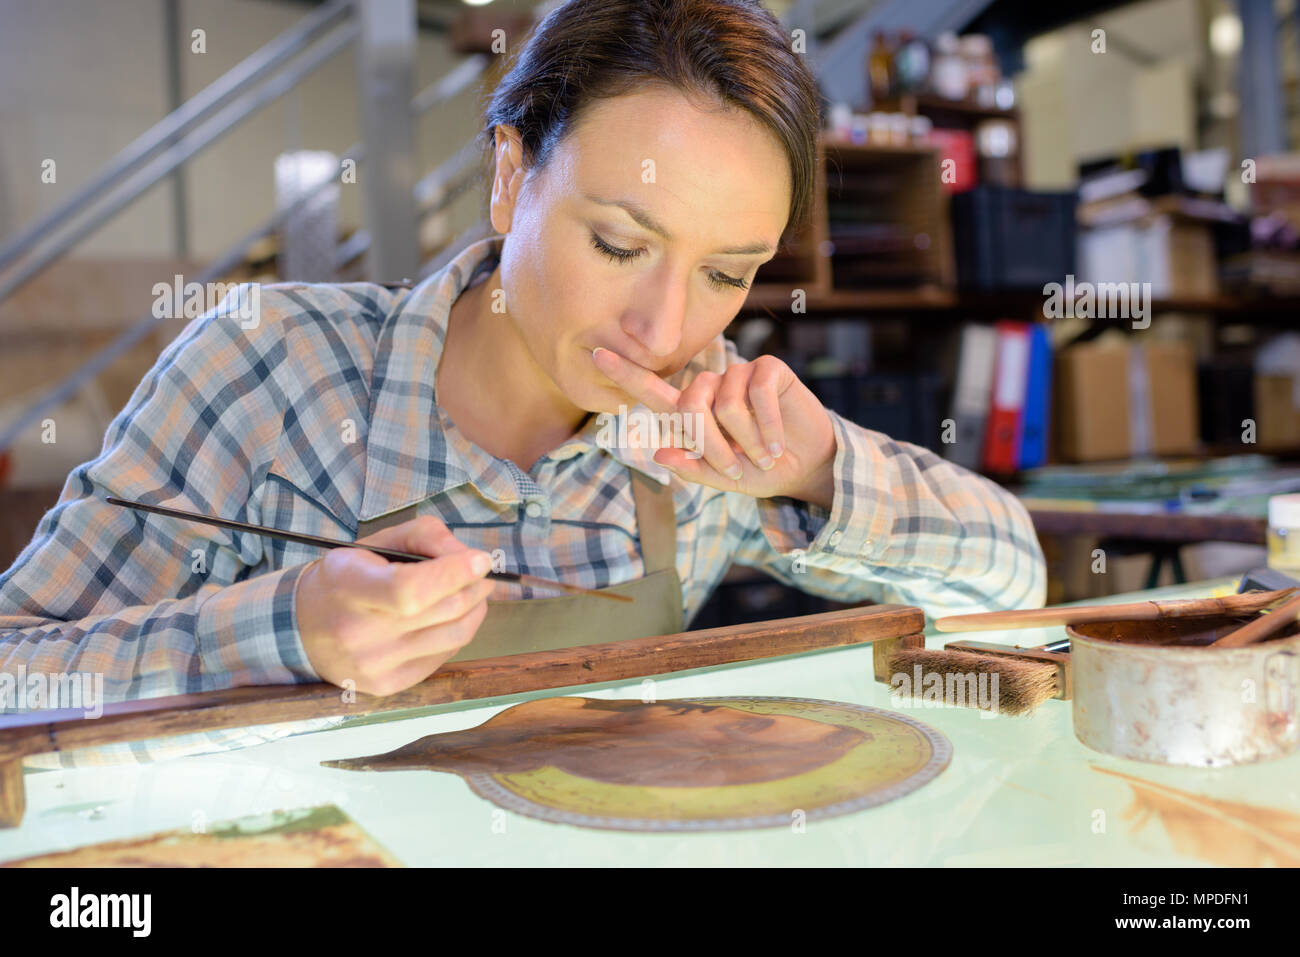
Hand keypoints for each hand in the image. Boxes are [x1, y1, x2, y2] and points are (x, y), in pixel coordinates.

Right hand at [295, 515, 496, 695]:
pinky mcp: (388, 685)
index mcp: (348, 585)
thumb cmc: (347, 579)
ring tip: (472, 592)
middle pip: (442, 610)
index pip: (409, 589)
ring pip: (454, 635)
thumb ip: (425, 537)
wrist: (303, 629)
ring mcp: (374, 665)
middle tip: (480, 572)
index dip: (454, 574)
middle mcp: (358, 632)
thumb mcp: (375, 542)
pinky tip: (448, 617)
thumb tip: (470, 558)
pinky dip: (458, 631)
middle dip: (474, 585)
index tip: (481, 560)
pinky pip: (445, 655)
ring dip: (475, 608)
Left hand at [591, 346, 836, 505]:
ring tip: (763, 452)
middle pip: (690, 404)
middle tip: (736, 467)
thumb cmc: (760, 470)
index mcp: (692, 413)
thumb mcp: (725, 479)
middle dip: (711, 444)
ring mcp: (738, 374)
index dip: (626, 374)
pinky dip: (768, 425)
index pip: (652, 391)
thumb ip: (693, 468)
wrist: (805, 465)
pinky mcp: (767, 369)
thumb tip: (657, 453)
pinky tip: (777, 442)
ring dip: (746, 439)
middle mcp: (710, 388)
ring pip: (726, 404)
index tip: (596, 353)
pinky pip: (757, 393)